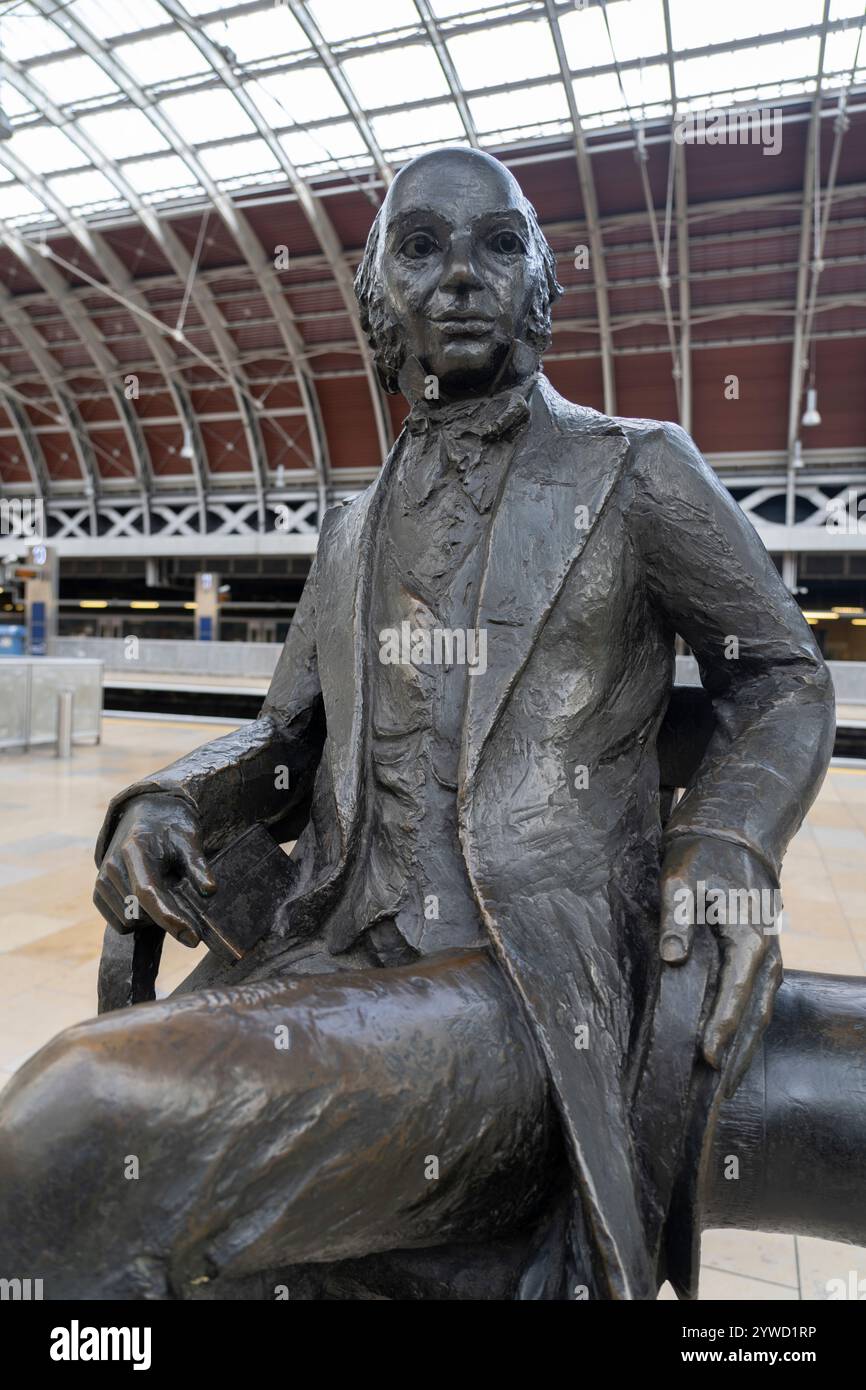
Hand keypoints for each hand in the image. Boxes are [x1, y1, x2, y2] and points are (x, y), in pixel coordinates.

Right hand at [94, 794, 215, 946]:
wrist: (145, 814)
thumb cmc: (171, 828)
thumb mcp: (190, 839)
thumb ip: (198, 865)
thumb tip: (209, 891)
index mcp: (136, 850)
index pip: (148, 892)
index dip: (170, 918)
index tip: (192, 938)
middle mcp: (113, 865)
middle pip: (140, 913)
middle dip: (167, 917)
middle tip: (183, 899)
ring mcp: (102, 879)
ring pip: (131, 922)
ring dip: (152, 918)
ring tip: (164, 892)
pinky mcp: (98, 891)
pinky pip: (120, 924)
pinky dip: (138, 920)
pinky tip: (150, 900)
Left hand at [659, 835, 782, 1094]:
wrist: (733, 836)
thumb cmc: (702, 856)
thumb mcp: (679, 878)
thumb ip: (675, 917)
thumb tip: (672, 958)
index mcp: (748, 936)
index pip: (736, 991)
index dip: (722, 1026)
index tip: (706, 1056)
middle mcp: (766, 954)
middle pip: (755, 1014)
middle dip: (736, 1055)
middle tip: (715, 1097)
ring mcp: (768, 958)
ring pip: (760, 1014)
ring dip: (744, 1050)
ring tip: (720, 1090)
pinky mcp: (760, 959)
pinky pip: (757, 1003)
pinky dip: (746, 1031)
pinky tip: (728, 1054)